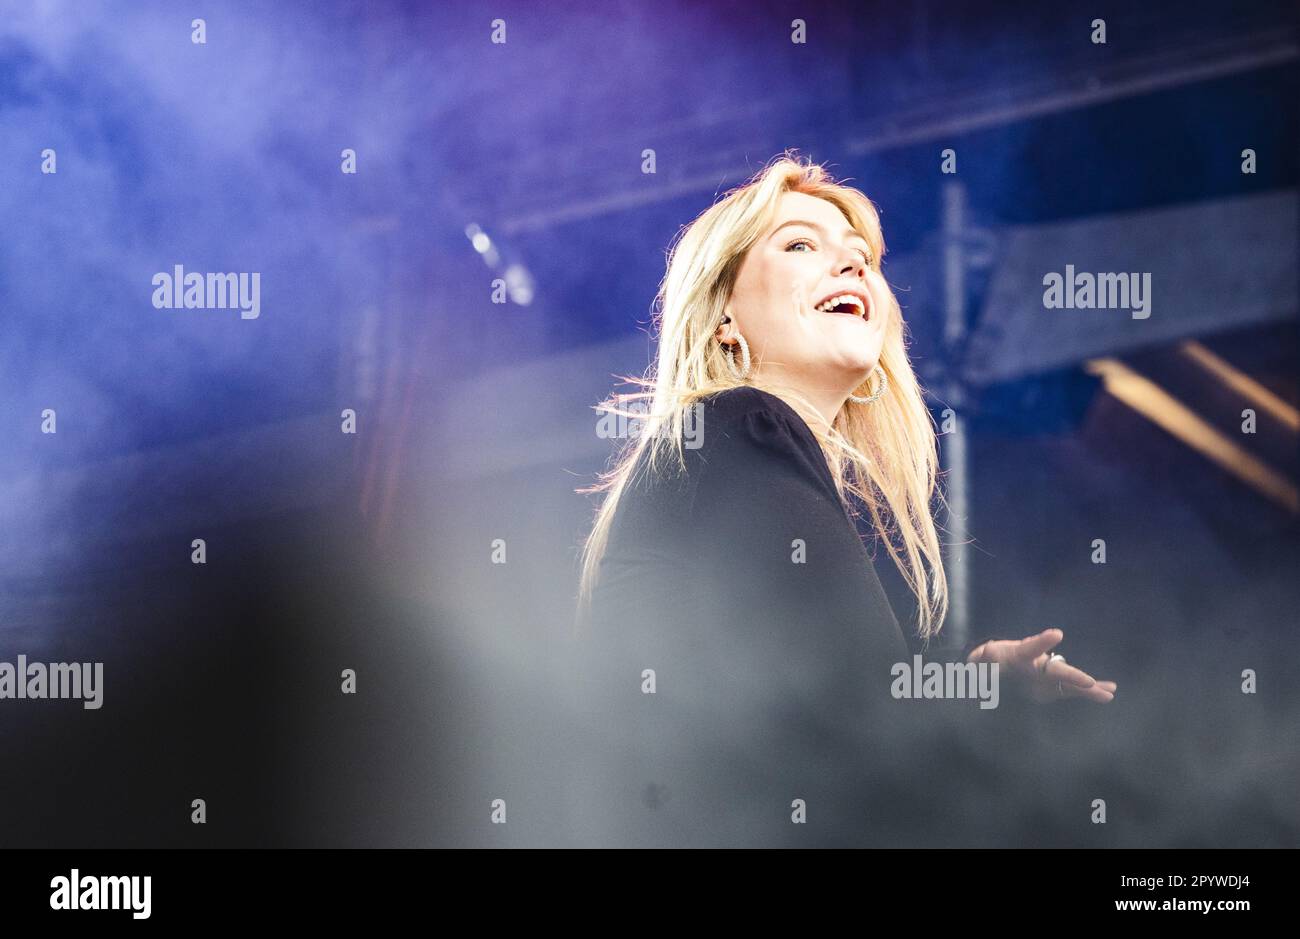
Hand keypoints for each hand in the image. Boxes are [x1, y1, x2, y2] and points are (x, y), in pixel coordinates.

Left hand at [966, 628, 1115, 703]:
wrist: (996, 668)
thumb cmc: (987, 661)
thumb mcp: (979, 660)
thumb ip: (981, 659)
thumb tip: (984, 652)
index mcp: (1020, 655)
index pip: (1031, 647)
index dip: (1043, 642)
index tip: (1057, 634)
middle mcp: (1038, 664)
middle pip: (1056, 669)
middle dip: (1072, 675)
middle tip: (1087, 681)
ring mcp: (1047, 676)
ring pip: (1069, 681)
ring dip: (1088, 687)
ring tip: (1108, 690)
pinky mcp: (1051, 688)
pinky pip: (1071, 691)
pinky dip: (1089, 693)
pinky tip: (1108, 694)